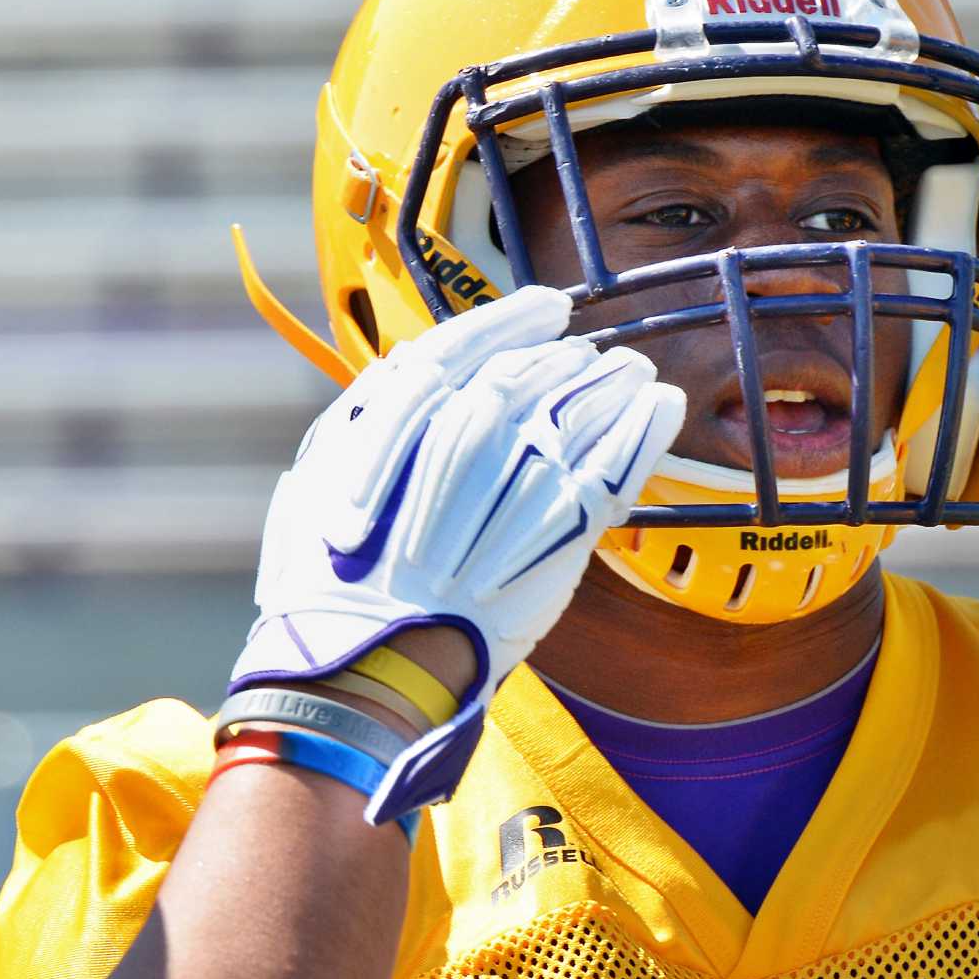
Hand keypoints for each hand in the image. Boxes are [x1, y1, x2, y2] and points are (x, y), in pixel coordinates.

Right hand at [232, 284, 682, 821]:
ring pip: (580, 411)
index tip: (546, 308)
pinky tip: (664, 406)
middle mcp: (459, 438)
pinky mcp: (561, 534)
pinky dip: (645, 431)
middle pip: (528, 376)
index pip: (462, 348)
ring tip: (636, 373)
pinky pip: (616, 466)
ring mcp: (515, 483)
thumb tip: (403, 373)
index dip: (508, 323)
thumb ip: (363, 428)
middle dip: (566, 358)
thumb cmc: (329, 593)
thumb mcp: (315, 491)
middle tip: (594, 353)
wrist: (368, 670)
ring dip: (614, 384)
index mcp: (393, 422)